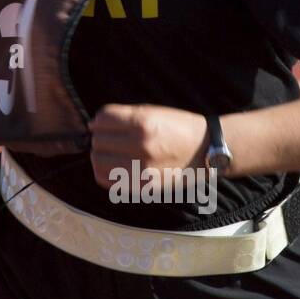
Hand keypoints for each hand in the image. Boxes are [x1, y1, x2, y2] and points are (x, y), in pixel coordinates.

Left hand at [87, 104, 209, 188]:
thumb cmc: (179, 127)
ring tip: (109, 153)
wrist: (207, 150)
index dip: (99, 120)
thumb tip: (93, 125)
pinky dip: (104, 173)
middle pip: (98, 141)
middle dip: (100, 137)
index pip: (102, 119)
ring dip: (99, 155)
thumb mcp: (152, 112)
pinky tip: (113, 167)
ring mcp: (142, 169)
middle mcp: (141, 146)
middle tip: (109, 139)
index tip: (104, 123)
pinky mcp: (143, 187)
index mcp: (144, 123)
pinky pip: (107, 181)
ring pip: (98, 161)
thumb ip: (122, 116)